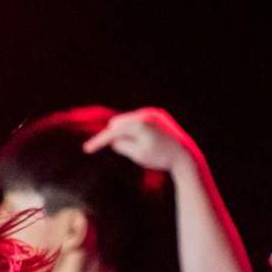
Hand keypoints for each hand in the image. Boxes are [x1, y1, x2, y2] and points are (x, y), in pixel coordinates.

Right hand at [83, 108, 198, 173]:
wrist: (184, 156)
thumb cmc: (160, 158)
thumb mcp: (138, 155)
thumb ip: (123, 146)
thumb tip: (112, 140)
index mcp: (140, 124)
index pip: (113, 131)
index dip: (99, 140)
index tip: (86, 149)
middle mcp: (146, 114)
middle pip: (118, 123)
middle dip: (111, 134)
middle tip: (108, 148)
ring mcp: (153, 113)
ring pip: (128, 121)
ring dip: (122, 131)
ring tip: (131, 147)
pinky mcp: (158, 115)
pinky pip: (138, 120)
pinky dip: (132, 129)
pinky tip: (138, 140)